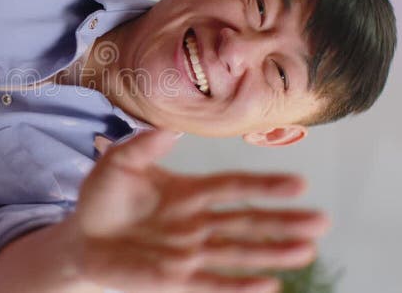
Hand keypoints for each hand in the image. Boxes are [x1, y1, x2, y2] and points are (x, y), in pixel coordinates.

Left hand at [71, 130, 328, 292]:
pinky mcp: (175, 279)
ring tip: (307, 251)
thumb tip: (172, 125)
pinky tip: (270, 284)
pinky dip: (240, 286)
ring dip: (272, 252)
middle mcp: (197, 223)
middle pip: (247, 221)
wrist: (79, 237)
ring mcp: (189, 252)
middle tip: (322, 221)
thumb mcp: (120, 162)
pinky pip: (213, 284)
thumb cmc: (101, 197)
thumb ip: (145, 144)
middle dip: (284, 222)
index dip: (265, 185)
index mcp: (188, 192)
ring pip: (238, 252)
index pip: (234, 187)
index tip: (300, 184)